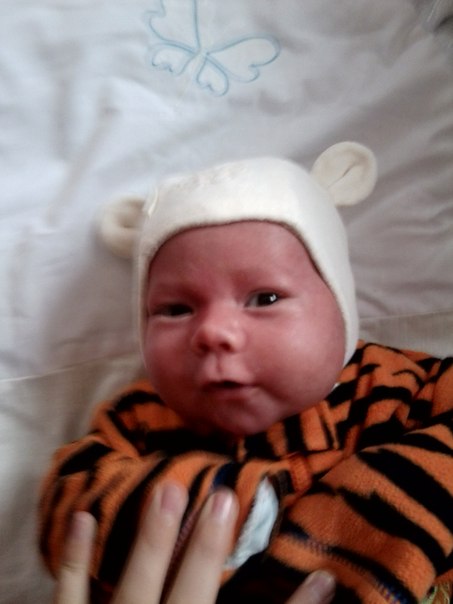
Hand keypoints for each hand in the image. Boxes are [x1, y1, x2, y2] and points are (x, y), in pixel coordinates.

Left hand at [54, 482, 334, 603]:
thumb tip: (324, 586)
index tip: (320, 575)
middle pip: (188, 599)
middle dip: (205, 552)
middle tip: (222, 497)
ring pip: (133, 590)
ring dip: (150, 543)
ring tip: (166, 491)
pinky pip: (69, 599)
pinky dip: (74, 561)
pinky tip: (83, 516)